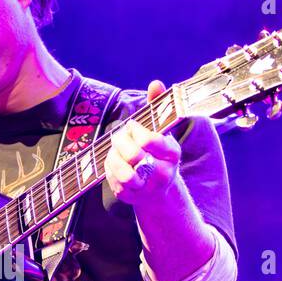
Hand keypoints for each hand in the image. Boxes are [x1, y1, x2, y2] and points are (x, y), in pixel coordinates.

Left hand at [107, 80, 184, 208]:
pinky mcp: (132, 197)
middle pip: (134, 156)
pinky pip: (114, 183)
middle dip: (121, 143)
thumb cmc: (157, 152)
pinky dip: (109, 172)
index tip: (131, 126)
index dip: (135, 130)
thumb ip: (157, 106)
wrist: (159, 189)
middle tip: (118, 138)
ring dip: (113, 159)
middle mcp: (163, 172)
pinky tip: (112, 165)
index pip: (150, 140)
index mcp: (172, 153)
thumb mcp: (162, 130)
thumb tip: (155, 83)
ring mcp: (148, 187)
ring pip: (124, 174)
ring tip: (114, 152)